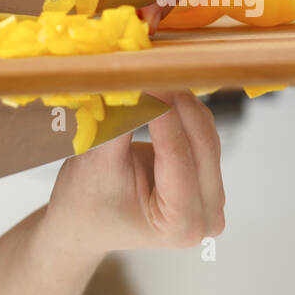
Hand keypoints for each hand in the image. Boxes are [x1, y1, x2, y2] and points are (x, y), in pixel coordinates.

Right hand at [40, 91, 223, 259]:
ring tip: (152, 76)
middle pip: (204, 145)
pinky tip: (161, 91)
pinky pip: (202, 134)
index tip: (147, 79)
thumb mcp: (99, 163)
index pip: (179, 157)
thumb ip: (123, 123)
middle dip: (178, 103)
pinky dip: (182, 110)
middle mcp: (206, 216)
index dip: (164, 113)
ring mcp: (211, 197)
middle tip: (153, 69)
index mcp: (180, 225)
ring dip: (181, 102)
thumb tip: (136, 81)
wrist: (82, 222)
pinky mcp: (207, 178)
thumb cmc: (84, 204)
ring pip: (206, 134)